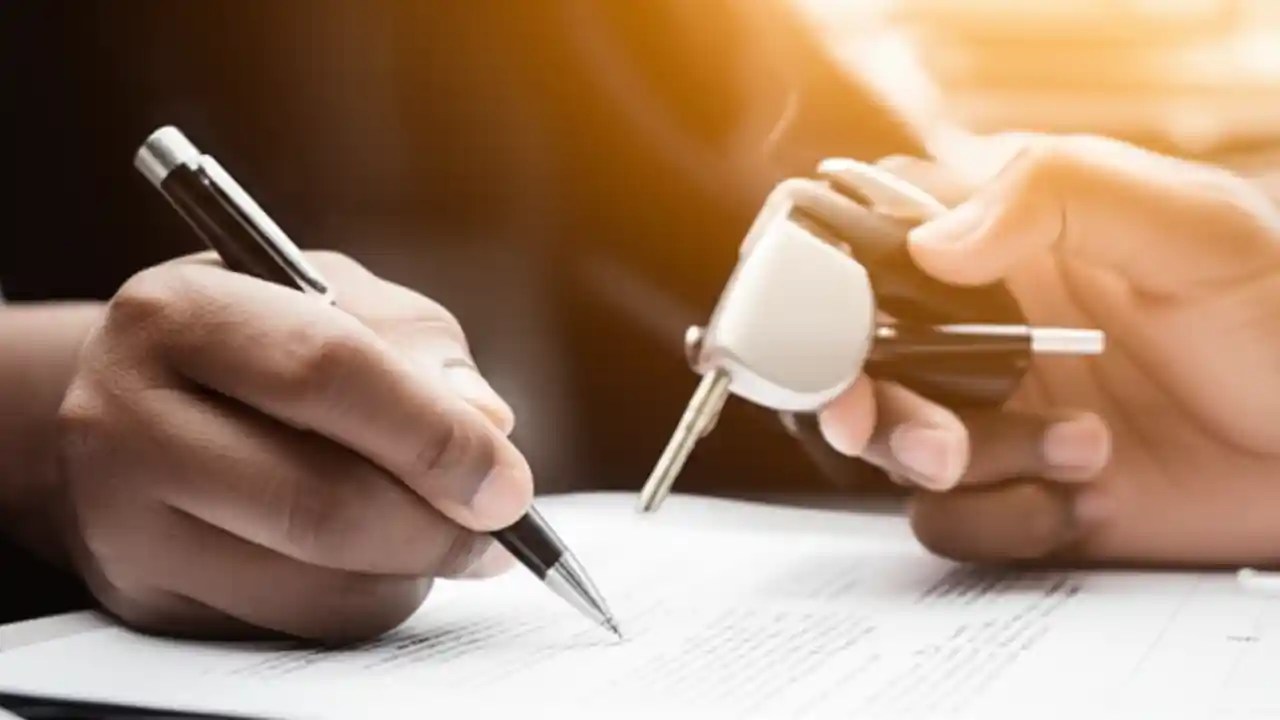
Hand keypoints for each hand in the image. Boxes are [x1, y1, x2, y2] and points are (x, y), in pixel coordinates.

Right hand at [57, 252, 530, 641]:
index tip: (510, 480)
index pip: (325, 373)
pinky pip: (293, 626)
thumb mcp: (338, 296)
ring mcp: (123, 523)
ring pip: (312, 584)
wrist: (137, 404)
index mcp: (175, 314)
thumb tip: (487, 427)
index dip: (434, 434)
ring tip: (446, 535)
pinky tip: (383, 560)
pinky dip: (367, 601)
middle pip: (316, 501)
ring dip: (410, 571)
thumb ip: (417, 345)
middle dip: (436, 525)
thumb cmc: (260, 340)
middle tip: (503, 528)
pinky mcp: (144, 600)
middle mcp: (123, 419)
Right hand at [819, 135, 1279, 566]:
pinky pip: (953, 524)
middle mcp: (980, 335)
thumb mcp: (1191, 225)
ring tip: (1079, 448)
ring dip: (966, 465)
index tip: (824, 328)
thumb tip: (931, 242)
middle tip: (909, 426)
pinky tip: (1085, 493)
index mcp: (1001, 247)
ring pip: (894, 456)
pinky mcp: (1017, 496)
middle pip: (851, 367)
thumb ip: (1056, 195)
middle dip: (866, 406)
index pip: (865, 249)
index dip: (817, 287)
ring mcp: (994, 420)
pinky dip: (1008, 519)